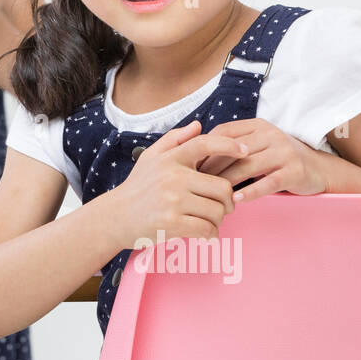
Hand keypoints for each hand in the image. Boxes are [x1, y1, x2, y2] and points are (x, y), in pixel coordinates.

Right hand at [110, 119, 249, 248]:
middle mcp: (173, 178)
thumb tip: (198, 125)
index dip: (228, 146)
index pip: (204, 144)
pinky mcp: (172, 223)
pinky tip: (204, 233)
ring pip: (218, 211)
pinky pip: (207, 229)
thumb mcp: (151, 157)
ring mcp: (173, 201)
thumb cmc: (137, 187)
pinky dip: (211, 234)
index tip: (244, 151)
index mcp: (170, 159)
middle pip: (222, 187)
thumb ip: (174, 139)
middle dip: (228, 200)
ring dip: (218, 219)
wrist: (115, 217)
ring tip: (208, 220)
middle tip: (222, 206)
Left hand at [200, 118, 327, 201]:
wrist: (318, 169)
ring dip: (227, 182)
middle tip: (195, 184)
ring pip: (248, 166)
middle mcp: (271, 135)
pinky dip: (251, 192)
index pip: (224, 133)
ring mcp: (284, 152)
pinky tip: (236, 200)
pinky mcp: (295, 171)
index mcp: (257, 126)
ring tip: (212, 195)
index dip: (205, 148)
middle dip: (211, 168)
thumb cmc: (277, 159)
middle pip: (233, 151)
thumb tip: (195, 156)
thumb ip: (233, 146)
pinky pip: (268, 183)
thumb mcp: (257, 145)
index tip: (190, 165)